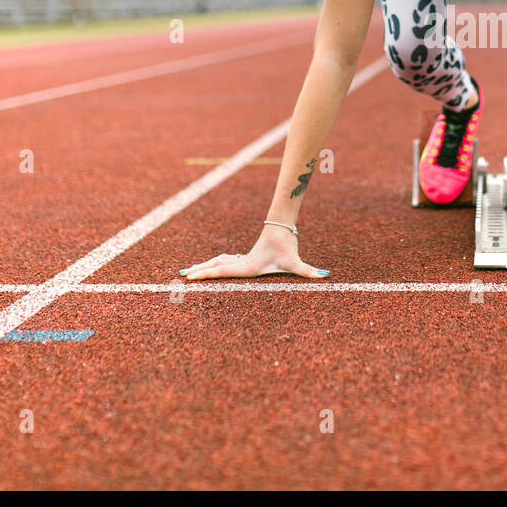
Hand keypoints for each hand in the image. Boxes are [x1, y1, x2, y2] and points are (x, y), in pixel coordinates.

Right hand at [179, 223, 328, 280]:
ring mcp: (240, 259)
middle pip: (216, 266)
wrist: (282, 229)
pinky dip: (213, 265)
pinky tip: (206, 268)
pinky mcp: (243, 258)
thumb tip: (325, 275)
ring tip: (187, 273)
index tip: (192, 276)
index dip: (207, 274)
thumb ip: (310, 270)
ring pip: (218, 263)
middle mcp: (241, 263)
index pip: (224, 272)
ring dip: (203, 267)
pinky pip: (223, 262)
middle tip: (181, 276)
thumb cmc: (288, 247)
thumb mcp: (297, 263)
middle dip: (199, 272)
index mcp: (248, 267)